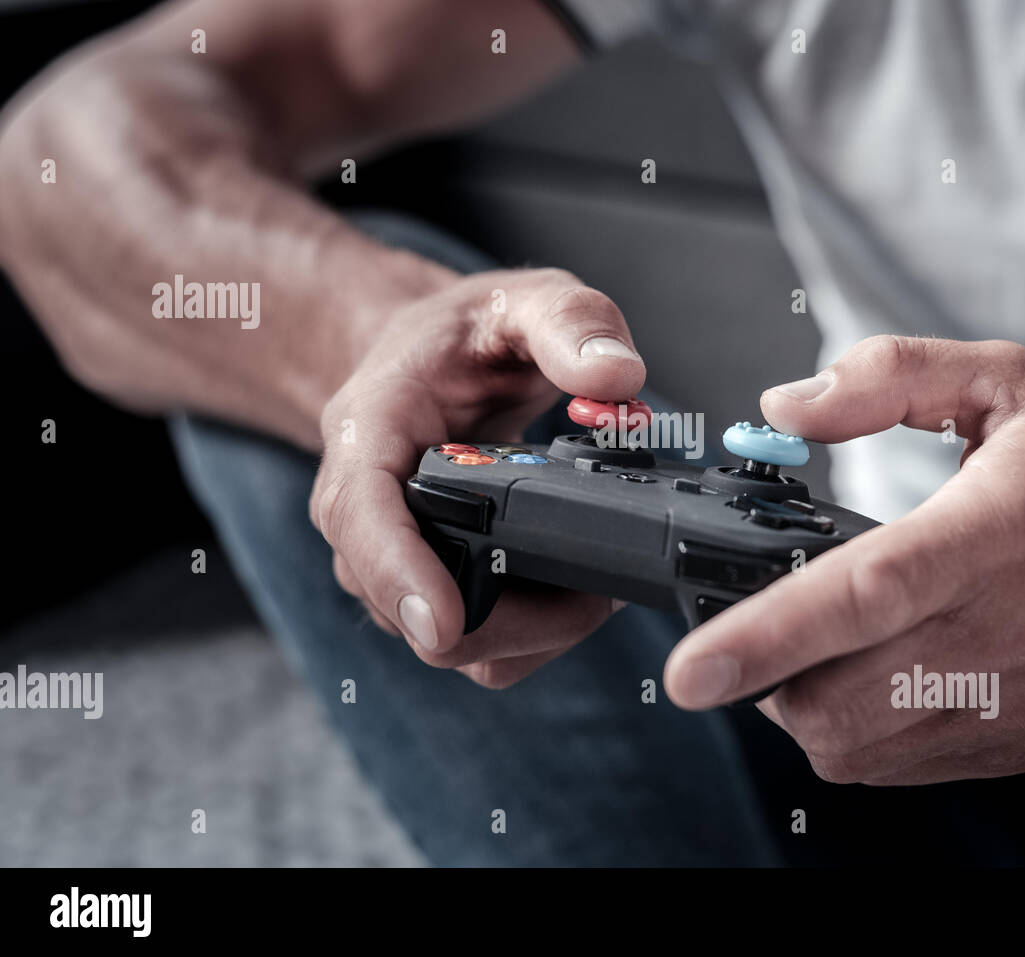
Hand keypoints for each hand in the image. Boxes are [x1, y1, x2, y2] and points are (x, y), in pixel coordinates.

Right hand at [310, 268, 643, 686]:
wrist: (433, 360)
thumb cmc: (466, 335)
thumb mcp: (525, 299)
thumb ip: (572, 324)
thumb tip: (616, 378)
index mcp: (369, 434)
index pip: (363, 518)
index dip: (398, 577)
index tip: (444, 621)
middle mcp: (364, 510)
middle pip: (408, 608)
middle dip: (508, 621)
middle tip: (595, 591)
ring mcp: (390, 557)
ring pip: (447, 640)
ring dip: (527, 633)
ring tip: (593, 587)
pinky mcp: (426, 585)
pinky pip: (472, 641)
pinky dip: (529, 633)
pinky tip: (572, 591)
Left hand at [663, 336, 1024, 783]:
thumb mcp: (1014, 382)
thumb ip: (891, 379)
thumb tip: (787, 404)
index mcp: (986, 539)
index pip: (855, 599)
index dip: (761, 638)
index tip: (689, 669)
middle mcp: (996, 637)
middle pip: (835, 699)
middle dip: (769, 677)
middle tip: (770, 628)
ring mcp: (1013, 705)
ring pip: (862, 750)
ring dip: (812, 709)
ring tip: (825, 650)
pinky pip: (908, 769)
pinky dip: (868, 736)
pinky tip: (884, 679)